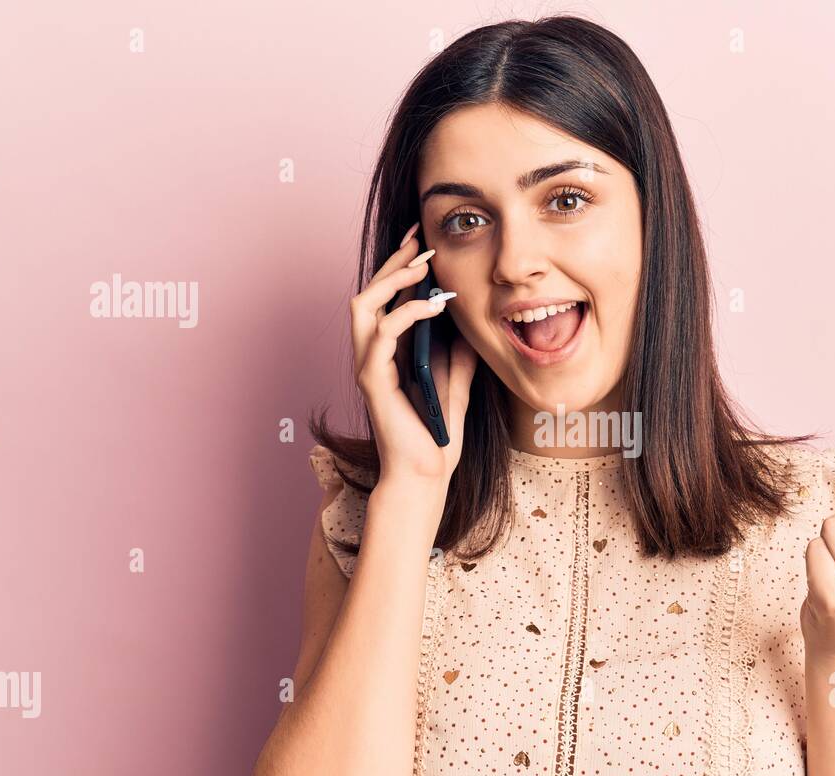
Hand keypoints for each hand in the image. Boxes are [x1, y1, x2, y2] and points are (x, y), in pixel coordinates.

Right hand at [350, 222, 477, 487]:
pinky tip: (434, 306)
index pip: (386, 299)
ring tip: (423, 267)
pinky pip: (382, 335)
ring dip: (392, 280)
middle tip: (419, 241)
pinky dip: (406, 314)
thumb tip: (470, 323)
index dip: (400, 267)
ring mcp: (369, 366)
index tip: (422, 241)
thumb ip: (461, 356)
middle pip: (369, 292)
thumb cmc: (436, 437)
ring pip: (364, 306)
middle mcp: (373, 355)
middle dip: (393, 262)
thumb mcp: (460, 385)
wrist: (426, 474)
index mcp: (390, 353)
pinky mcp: (373, 381)